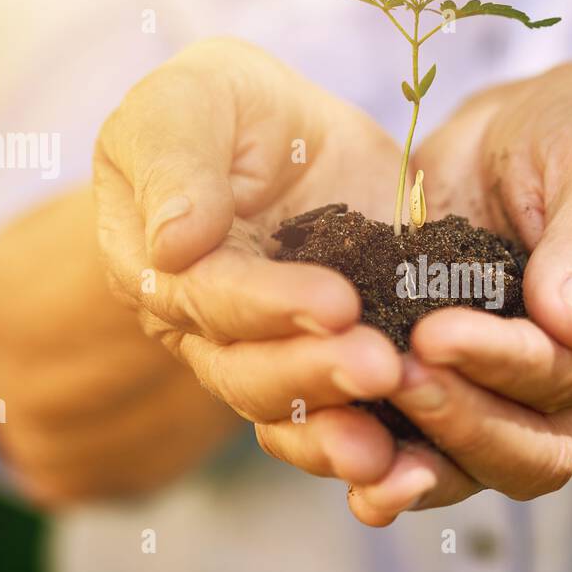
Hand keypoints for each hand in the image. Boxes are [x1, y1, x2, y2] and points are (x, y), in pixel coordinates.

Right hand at [92, 38, 406, 485]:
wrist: (291, 139)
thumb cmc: (228, 110)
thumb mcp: (194, 98)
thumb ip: (173, 158)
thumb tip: (174, 243)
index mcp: (157, 266)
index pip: (207, 299)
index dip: (268, 307)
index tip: (336, 302)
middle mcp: (207, 332)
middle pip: (248, 375)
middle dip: (314, 376)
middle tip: (379, 366)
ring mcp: (271, 359)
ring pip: (292, 418)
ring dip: (338, 437)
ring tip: (390, 453)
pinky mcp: (334, 367)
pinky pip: (343, 427)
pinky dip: (377, 455)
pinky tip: (414, 473)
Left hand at [343, 63, 571, 524]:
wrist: (519, 139)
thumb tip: (571, 326)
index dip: (507, 365)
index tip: (439, 332)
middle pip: (531, 453)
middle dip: (461, 422)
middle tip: (395, 373)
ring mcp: (508, 397)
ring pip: (475, 467)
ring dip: (417, 464)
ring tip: (355, 443)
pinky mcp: (445, 386)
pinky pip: (418, 446)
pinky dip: (377, 456)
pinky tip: (327, 445)